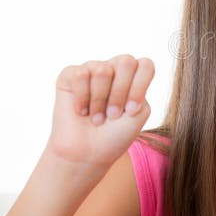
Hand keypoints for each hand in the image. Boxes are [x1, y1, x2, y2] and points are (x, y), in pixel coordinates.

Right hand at [46, 54, 154, 168]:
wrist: (88, 153)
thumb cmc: (115, 135)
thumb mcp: (138, 113)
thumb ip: (140, 87)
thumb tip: (126, 63)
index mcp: (135, 76)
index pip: (146, 65)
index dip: (139, 88)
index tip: (131, 111)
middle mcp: (114, 68)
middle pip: (126, 62)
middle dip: (120, 92)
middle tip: (113, 114)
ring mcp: (92, 69)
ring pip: (102, 70)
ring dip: (100, 100)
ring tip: (96, 117)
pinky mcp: (70, 75)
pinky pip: (80, 75)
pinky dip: (82, 99)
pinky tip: (81, 111)